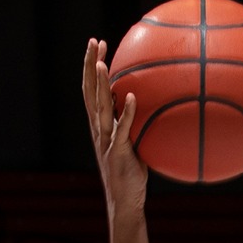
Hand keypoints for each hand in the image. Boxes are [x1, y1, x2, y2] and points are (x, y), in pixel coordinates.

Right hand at [82, 38, 147, 217]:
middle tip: (94, 41)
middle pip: (90, 91)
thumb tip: (152, 106)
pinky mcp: (118, 153)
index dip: (92, 66)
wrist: (124, 201)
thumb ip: (136, 124)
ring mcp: (106, 141)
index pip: (92, 89)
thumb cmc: (131, 174)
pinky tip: (132, 96)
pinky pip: (122, 130)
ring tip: (104, 63)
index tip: (98, 45)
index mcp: (100, 125)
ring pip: (100, 107)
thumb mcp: (133, 143)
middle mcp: (98, 129)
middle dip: (91, 65)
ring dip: (102, 84)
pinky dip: (127, 113)